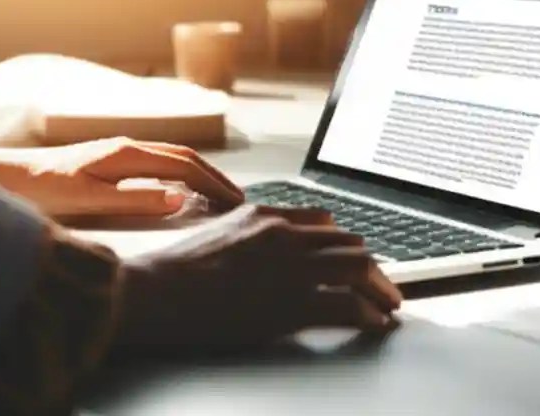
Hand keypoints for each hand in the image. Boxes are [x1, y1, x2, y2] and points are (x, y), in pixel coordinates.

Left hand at [0, 138, 243, 218]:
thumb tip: (180, 198)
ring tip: (218, 194)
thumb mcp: (90, 199)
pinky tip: (178, 189)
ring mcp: (118, 151)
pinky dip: (179, 174)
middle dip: (214, 176)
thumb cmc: (43, 187)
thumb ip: (135, 199)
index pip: (184, 165)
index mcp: (127, 153)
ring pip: (170, 157)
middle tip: (239, 199)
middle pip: (183, 156)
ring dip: (198, 174)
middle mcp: (127, 146)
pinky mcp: (109, 160)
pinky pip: (156, 163)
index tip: (237, 202)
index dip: (214, 184)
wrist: (8, 175)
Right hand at [114, 204, 402, 352]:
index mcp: (262, 215)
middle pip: (348, 242)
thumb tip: (260, 255)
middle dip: (370, 266)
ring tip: (389, 306)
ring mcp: (290, 265)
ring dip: (380, 289)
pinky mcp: (292, 301)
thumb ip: (244, 237)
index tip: (355, 257)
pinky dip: (370, 315)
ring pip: (358, 267)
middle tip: (383, 286)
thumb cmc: (169, 273)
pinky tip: (377, 324)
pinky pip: (348, 304)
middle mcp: (283, 233)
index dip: (345, 242)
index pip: (323, 220)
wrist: (150, 292)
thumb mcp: (212, 237)